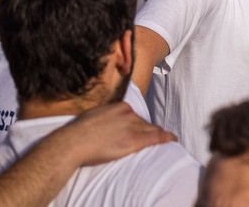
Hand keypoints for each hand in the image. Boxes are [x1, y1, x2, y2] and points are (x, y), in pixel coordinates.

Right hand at [39, 103, 171, 167]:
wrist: (75, 142)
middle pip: (143, 122)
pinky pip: (155, 136)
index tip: (138, 127)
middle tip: (152, 135)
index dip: (136, 123)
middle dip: (146, 129)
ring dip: (155, 134)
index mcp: (119, 106)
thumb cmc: (78, 132)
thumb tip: (105, 120)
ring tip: (164, 138)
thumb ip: (105, 116)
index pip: (133, 114)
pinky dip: (165, 137)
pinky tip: (172, 139)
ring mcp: (133, 125)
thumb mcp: (94, 115)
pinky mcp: (135, 139)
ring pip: (150, 129)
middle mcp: (129, 113)